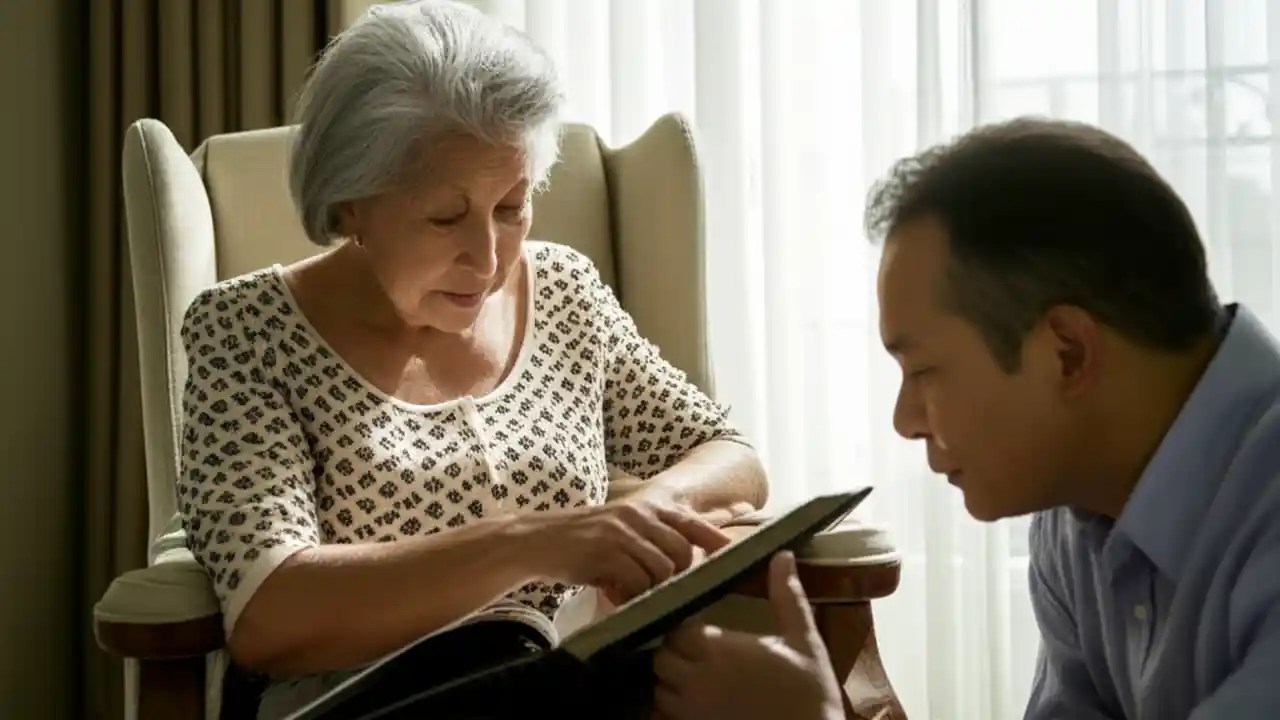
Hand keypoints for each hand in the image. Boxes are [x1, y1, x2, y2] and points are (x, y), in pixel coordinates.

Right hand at [518, 498, 731, 604]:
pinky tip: (612, 592)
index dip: (714, 537)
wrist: (536, 540)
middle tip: (652, 586)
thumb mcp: (619, 530)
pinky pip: (636, 580)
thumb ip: (649, 539)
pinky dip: (629, 593)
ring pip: (662, 567)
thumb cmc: (582, 542)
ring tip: (628, 589)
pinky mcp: (606, 551)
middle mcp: (638, 514)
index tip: (730, 552)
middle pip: (682, 551)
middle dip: (675, 575)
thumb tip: (682, 560)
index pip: (690, 522)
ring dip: (649, 586)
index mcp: (644, 508)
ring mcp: (622, 531)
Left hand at [651, 552, 843, 719]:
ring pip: (661, 691)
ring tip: (695, 679)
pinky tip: (698, 705)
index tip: (699, 631)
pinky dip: (675, 710)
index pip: (675, 632)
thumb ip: (787, 595)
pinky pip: (668, 718)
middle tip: (695, 654)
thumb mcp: (803, 638)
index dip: (684, 630)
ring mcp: (693, 711)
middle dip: (674, 655)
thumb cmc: (809, 689)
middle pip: (661, 660)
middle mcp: (696, 680)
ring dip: (672, 683)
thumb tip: (782, 554)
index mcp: (718, 649)